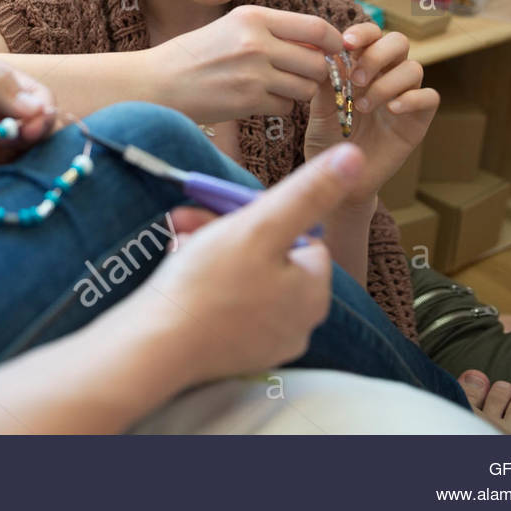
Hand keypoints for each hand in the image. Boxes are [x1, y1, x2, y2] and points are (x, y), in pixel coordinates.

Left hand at [0, 43, 57, 186]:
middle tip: (31, 150)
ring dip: (25, 171)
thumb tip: (41, 111)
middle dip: (42, 146)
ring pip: (16, 165)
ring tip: (21, 175)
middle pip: (34, 138)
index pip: (37, 103)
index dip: (45, 114)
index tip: (38, 124)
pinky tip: (3, 195)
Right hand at [96, 143, 365, 390]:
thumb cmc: (208, 284)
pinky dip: (207, 286)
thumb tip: (354, 156)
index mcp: (314, 292)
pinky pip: (228, 306)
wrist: (156, 347)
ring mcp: (267, 342)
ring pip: (245, 278)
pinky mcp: (235, 354)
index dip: (260, 217)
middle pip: (269, 256)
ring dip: (212, 254)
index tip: (225, 213)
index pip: (299, 235)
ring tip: (179, 244)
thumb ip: (307, 192)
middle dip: (228, 233)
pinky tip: (180, 275)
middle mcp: (300, 323)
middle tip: (190, 223)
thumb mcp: (260, 226)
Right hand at [151, 5, 343, 122]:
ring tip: (274, 88)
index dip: (334, 43)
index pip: (316, 28)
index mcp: (253, 17)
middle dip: (317, 74)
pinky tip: (255, 101)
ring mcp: (252, 72)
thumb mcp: (231, 28)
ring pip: (305, 87)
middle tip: (303, 77)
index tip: (335, 52)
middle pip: (317, 62)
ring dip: (297, 92)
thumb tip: (319, 44)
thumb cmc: (194, 56)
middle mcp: (256, 41)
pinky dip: (277, 107)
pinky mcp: (247, 100)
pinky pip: (285, 107)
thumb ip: (271, 32)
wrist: (156, 83)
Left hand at [303, 23, 438, 206]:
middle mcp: (386, 76)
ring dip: (387, 82)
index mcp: (362, 66)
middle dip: (378, 54)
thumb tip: (325, 50)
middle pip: (399, 42)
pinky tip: (390, 110)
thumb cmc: (328, 139)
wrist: (339, 178)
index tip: (345, 43)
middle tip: (357, 78)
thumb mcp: (320, 108)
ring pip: (414, 68)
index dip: (363, 32)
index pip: (372, 35)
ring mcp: (404, 97)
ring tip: (362, 106)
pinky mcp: (418, 121)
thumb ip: (325, 81)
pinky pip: (430, 97)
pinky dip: (412, 99)